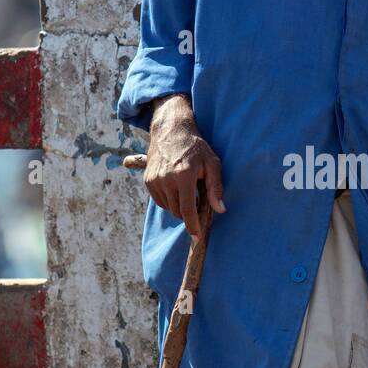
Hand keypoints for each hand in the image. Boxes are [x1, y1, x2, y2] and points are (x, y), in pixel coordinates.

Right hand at [144, 94, 224, 238]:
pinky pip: (160, 201)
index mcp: (184, 175)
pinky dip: (169, 199)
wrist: (171, 131)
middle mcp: (166, 179)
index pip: (187, 209)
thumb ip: (216, 187)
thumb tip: (220, 209)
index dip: (193, 225)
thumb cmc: (196, 147)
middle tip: (197, 198)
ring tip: (187, 188)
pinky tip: (176, 186)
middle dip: (188, 212)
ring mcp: (154, 180)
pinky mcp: (148, 180)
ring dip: (178, 205)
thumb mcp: (212, 163)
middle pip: (177, 211)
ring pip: (168, 207)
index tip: (197, 236)